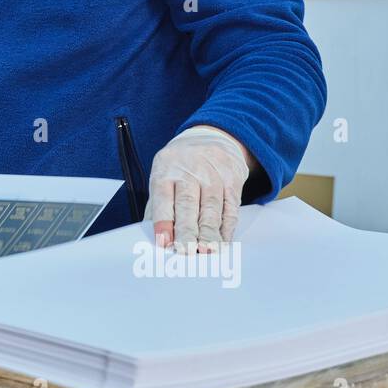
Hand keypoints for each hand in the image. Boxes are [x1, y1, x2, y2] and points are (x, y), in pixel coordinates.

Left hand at [145, 126, 252, 252]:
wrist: (212, 136)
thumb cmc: (181, 164)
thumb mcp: (163, 173)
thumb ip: (157, 204)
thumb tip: (154, 236)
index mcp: (166, 168)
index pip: (163, 197)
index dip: (163, 221)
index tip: (164, 241)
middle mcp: (190, 169)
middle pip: (188, 204)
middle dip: (187, 230)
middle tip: (186, 251)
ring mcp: (213, 173)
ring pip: (212, 207)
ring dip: (209, 232)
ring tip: (206, 251)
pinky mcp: (233, 179)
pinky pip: (230, 206)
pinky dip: (227, 226)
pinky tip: (222, 240)